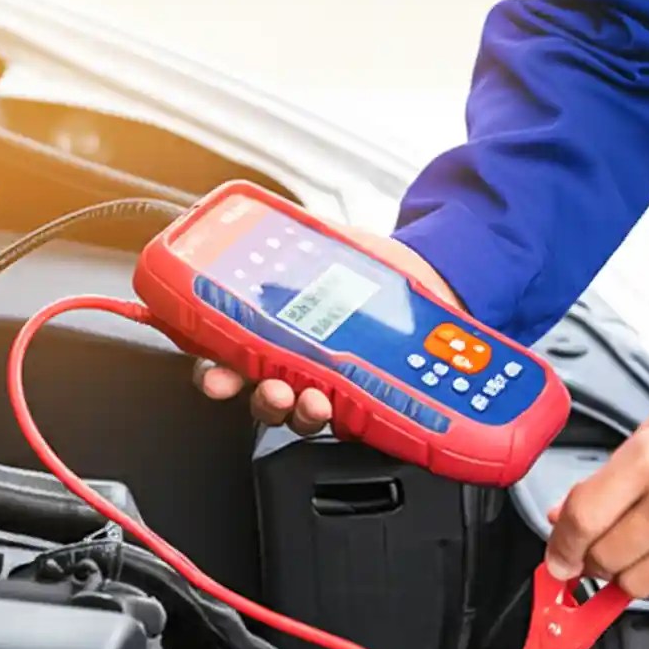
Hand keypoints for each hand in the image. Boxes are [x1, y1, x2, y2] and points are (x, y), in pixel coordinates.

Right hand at [193, 228, 459, 433]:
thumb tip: (259, 224)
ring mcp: (333, 388)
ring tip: (315, 401)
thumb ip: (295, 239)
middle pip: (264, 398)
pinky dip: (346, 422)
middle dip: (262, 400)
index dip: (214, 373)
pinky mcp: (371, 402)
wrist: (434, 277)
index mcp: (274, 332)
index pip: (230, 360)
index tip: (215, 378)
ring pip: (303, 416)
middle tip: (274, 390)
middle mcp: (297, 366)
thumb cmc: (373, 267)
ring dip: (301, 414)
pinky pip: (351, 425)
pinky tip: (350, 408)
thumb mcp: (329, 246)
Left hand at [545, 385, 648, 601]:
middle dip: (590, 557)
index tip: (557, 555)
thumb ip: (607, 477)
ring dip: (626, 572)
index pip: (581, 519)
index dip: (559, 544)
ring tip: (640, 547)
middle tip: (596, 546)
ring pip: (635, 585)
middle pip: (603, 558)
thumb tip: (567, 515)